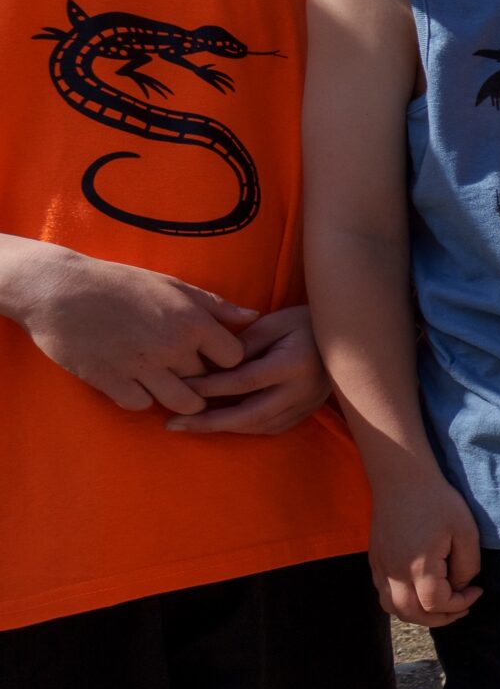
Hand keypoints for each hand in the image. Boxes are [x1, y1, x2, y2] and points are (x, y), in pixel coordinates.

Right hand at [2, 242, 253, 413]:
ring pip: (183, 403)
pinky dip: (140, 397)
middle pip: (210, 382)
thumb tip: (254, 316)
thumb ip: (215, 305)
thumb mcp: (171, 285)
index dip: (225, 358)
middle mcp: (172, 347)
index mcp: (191, 321)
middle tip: (187, 371)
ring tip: (167, 382)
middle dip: (203, 379)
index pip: (235, 357)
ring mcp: (142, 367)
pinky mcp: (111, 381)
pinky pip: (142, 405)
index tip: (210, 354)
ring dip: (179, 396)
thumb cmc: (118, 283)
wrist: (56, 289)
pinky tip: (134, 381)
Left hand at [169, 306, 331, 434]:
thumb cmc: (307, 322)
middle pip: (249, 415)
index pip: (244, 381)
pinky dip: (245, 428)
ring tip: (192, 425)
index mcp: (294, 364)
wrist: (351, 337)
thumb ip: (245, 342)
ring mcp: (307, 404)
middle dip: (208, 421)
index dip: (209, 386)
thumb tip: (212, 362)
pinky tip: (224, 424)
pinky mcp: (308, 411)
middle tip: (174, 424)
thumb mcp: (275, 322)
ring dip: (223, 428)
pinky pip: (272, 427)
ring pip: (259, 426)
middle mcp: (302, 390)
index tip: (179, 386)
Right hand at [371, 471, 482, 624]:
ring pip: (394, 609)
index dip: (461, 604)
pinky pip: (385, 595)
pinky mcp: (375, 562)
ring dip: (419, 615)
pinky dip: (403, 603)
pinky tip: (422, 591)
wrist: (401, 480)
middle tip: (462, 607)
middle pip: (413, 614)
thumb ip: (467, 565)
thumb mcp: (465, 531)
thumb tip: (461, 586)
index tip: (477, 590)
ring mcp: (380, 568)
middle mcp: (394, 572)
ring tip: (442, 604)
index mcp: (418, 566)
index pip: (437, 604)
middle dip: (441, 618)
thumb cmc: (437, 501)